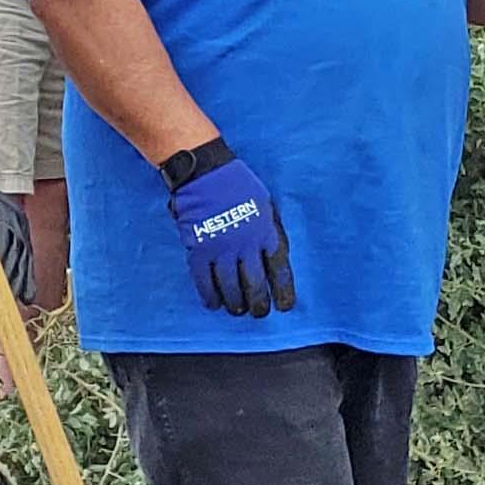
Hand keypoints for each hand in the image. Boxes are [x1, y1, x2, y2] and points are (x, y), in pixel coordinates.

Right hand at [165, 141, 295, 317]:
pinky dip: (209, 294)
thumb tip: (274, 253)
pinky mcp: (199, 248)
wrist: (205, 172)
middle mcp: (245, 245)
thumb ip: (270, 230)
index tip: (285, 307)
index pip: (279, 269)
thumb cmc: (238, 183)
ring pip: (230, 286)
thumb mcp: (265, 204)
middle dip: (258, 303)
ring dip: (235, 303)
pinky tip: (213, 303)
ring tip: (237, 310)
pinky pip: (204, 279)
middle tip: (258, 312)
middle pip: (255, 283)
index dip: (282, 290)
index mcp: (265, 232)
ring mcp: (221, 248)